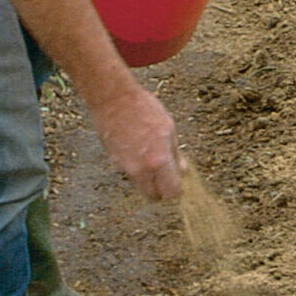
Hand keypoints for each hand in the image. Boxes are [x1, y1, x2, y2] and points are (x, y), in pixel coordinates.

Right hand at [90, 81, 184, 200]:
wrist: (113, 99)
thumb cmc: (143, 109)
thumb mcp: (168, 128)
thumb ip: (175, 153)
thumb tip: (182, 170)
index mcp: (158, 161)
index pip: (170, 191)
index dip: (176, 190)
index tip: (178, 183)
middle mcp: (140, 169)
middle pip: (153, 196)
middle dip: (161, 190)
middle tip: (166, 177)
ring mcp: (125, 167)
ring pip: (140, 185)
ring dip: (148, 180)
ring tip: (151, 158)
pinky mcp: (114, 162)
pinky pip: (130, 173)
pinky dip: (136, 168)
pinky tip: (138, 150)